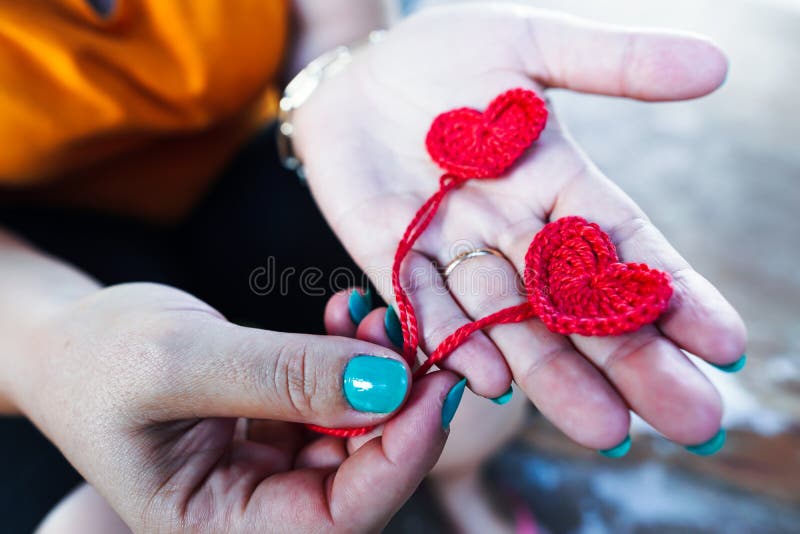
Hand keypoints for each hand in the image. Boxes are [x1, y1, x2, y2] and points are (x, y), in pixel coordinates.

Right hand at [15, 283, 459, 531]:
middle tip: (415, 334)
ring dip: (379, 372)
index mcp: (219, 529)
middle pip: (361, 478)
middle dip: (398, 405)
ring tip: (373, 314)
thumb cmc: (96, 358)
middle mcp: (254, 512)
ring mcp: (270, 469)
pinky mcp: (280, 427)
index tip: (436, 386)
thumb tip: (390, 383)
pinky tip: (349, 314)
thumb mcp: (180, 360)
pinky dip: (351, 356)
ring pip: (358, 433)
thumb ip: (284, 376)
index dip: (401, 459)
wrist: (67, 340)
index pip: (337, 520)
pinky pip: (336, 399)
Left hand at [293, 4, 745, 450]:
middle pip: (577, 305)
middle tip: (690, 420)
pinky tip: (492, 383)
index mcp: (555, 182)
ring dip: (553, 374)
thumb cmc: (443, 54)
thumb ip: (616, 63)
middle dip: (631, 361)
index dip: (673, 292)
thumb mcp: (531, 44)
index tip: (724, 343)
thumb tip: (719, 64)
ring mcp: (452, 249)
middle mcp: (512, 230)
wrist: (355, 70)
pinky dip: (455, 340)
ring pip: (509, 320)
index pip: (624, 245)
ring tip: (604, 428)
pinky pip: (425, 305)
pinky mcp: (390, 256)